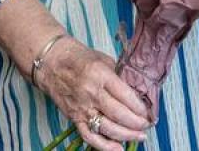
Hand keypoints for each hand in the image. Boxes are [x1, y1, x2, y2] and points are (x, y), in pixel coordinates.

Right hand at [34, 37, 150, 150]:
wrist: (51, 62)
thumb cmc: (79, 58)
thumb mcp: (103, 60)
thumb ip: (119, 77)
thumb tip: (136, 93)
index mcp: (101, 75)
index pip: (126, 96)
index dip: (139, 107)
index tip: (147, 112)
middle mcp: (91, 93)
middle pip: (119, 114)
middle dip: (137, 123)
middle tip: (146, 125)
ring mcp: (82, 107)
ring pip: (107, 128)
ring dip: (126, 135)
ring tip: (140, 136)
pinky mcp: (74, 117)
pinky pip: (89, 136)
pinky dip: (104, 146)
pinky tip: (118, 148)